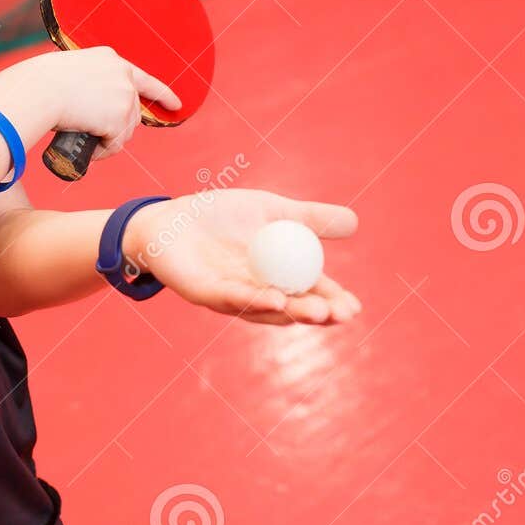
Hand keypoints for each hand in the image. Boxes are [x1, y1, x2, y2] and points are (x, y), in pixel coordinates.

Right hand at [0, 48, 179, 161]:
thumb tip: (89, 109)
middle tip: (93, 134)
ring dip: (110, 140)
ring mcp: (124, 96)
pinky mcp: (120, 118)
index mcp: (110, 59)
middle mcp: (123, 74)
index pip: (143, 78)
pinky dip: (104, 151)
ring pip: (126, 129)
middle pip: (133, 111)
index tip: (176, 104)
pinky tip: (90, 149)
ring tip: (87, 140)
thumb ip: (87, 84)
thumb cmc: (40, 84)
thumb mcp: (69, 74)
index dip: (162, 94)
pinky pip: (116, 144)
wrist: (38, 91)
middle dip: (118, 127)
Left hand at [124, 189, 360, 325]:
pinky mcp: (204, 292)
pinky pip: (231, 297)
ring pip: (265, 308)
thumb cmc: (221, 216)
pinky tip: (275, 298)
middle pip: (292, 308)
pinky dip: (254, 299)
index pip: (310, 293)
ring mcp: (231, 296)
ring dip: (292, 312)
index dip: (333, 303)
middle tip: (341, 314)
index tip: (355, 307)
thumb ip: (310, 217)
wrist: (170, 219)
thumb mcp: (272, 210)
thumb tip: (355, 223)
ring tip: (318, 312)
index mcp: (276, 276)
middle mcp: (257, 292)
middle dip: (318, 314)